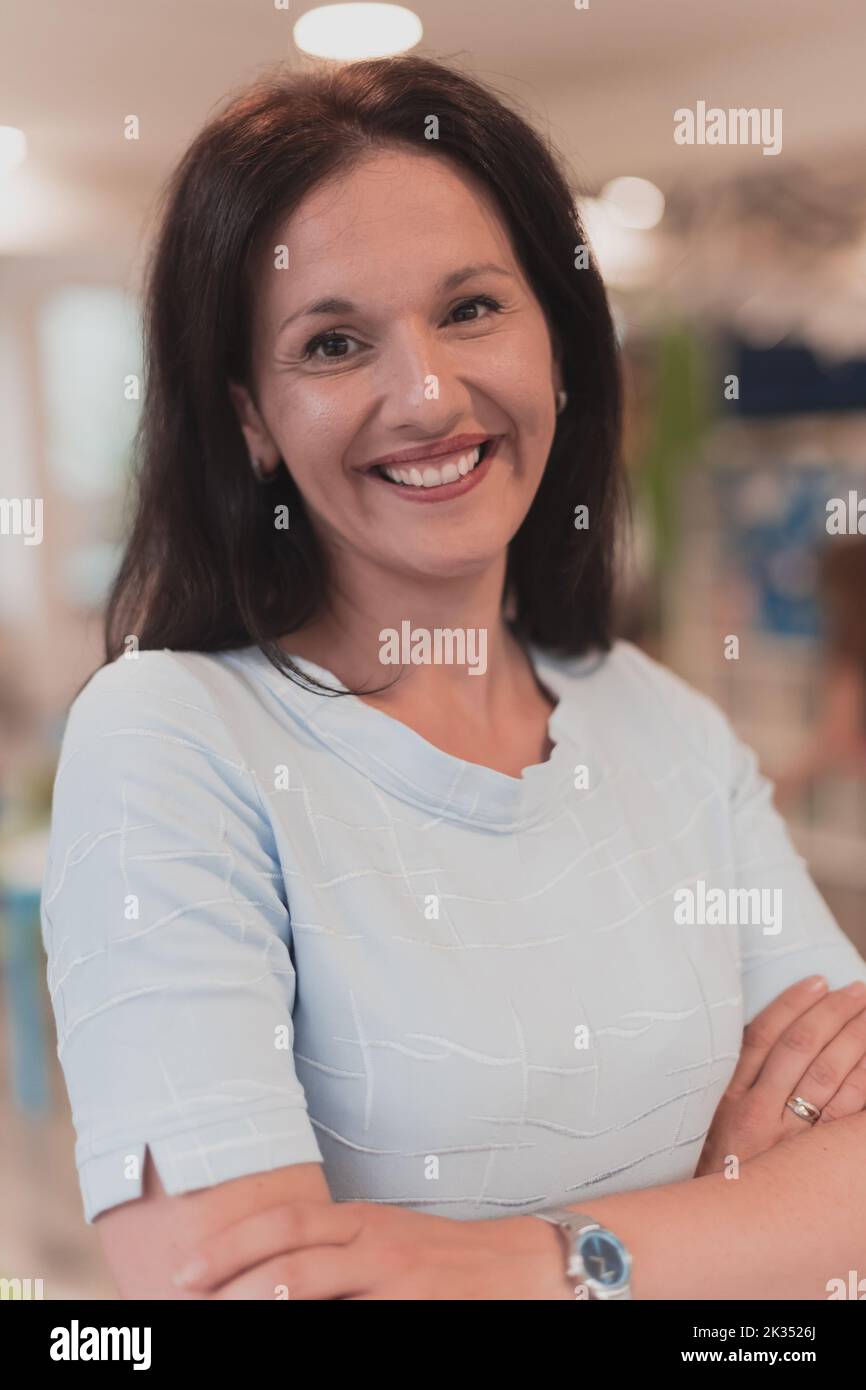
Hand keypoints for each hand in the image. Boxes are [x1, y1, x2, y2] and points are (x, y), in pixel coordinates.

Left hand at [171, 1200, 576, 1299]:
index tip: (188, 1264)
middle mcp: (373, 1242)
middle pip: (288, 1251)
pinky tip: (290, 1333)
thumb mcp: (386, 1239)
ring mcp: (395, 1278)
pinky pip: (354, 1321)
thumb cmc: (443, 1257)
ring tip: (221, 1311)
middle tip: (185, 1288)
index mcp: (361, 1220)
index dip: (231, 1239)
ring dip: (260, 1297)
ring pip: (310, 1283)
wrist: (524, 1266)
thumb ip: (335, 1249)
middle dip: (228, 1272)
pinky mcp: (414, 1309)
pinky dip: (314, 1327)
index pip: (284, 1218)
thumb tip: (264, 1273)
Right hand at [695, 974, 865, 1175]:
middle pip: (803, 1048)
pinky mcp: (816, 1163)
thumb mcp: (717, 1126)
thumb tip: (771, 1042)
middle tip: (858, 992)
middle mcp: (760, 1114)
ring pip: (832, 1075)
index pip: (764, 1036)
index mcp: (731, 1099)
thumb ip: (740, 1086)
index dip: (793, 1004)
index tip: (817, 981)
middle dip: (835, 1014)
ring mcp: (792, 1140)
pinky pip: (850, 1115)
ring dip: (858, 1040)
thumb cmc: (722, 1177)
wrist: (722, 1235)